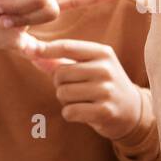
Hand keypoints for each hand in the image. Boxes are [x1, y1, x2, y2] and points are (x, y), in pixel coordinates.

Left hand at [28, 39, 144, 140]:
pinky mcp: (105, 111)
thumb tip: (31, 52)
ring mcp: (106, 90)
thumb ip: (59, 60)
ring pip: (63, 93)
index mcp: (102, 53)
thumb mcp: (88, 67)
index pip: (67, 47)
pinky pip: (70, 111)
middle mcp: (106, 69)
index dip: (45, 49)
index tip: (28, 50)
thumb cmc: (103, 84)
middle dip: (59, 84)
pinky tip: (83, 112)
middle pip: (60, 73)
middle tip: (74, 88)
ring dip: (65, 100)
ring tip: (81, 100)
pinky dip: (70, 114)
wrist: (132, 110)